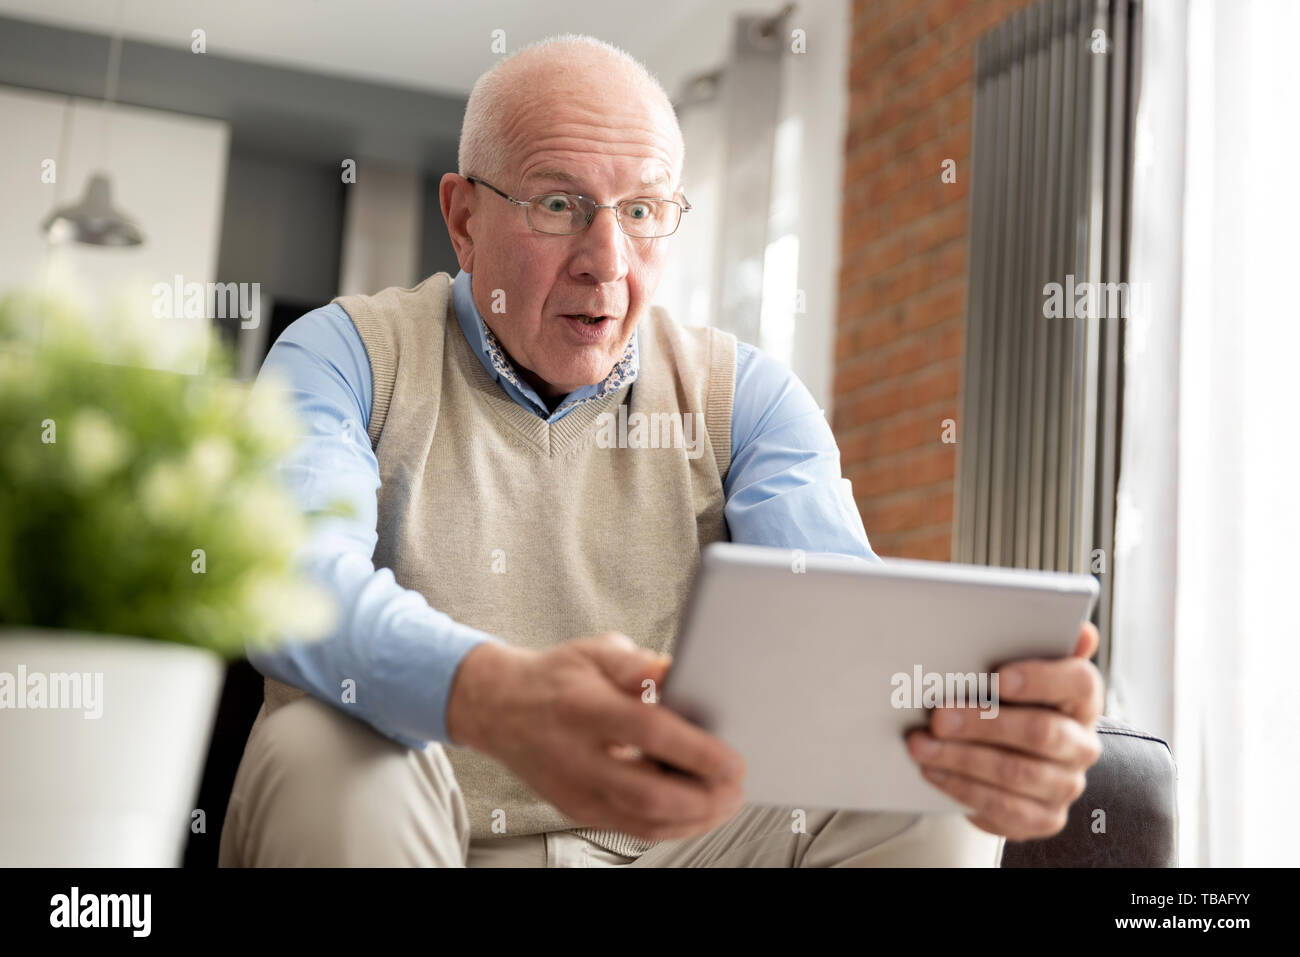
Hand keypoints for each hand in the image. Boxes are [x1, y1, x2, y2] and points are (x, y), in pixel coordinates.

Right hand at [446, 632, 746, 840]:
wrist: (499, 708)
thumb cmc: (556, 677)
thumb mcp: (595, 651)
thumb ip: (638, 662)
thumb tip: (678, 672)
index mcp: (583, 708)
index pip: (649, 733)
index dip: (697, 751)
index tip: (734, 759)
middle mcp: (576, 756)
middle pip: (649, 794)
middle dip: (703, 798)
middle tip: (737, 786)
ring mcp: (575, 791)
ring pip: (643, 822)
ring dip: (694, 819)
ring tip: (726, 801)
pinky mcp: (577, 811)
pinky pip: (633, 828)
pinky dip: (672, 825)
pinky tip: (697, 811)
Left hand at [906, 622, 1104, 840]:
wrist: (1011, 755)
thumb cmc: (1007, 702)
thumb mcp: (1014, 667)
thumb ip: (1034, 643)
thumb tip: (1080, 630)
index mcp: (1081, 698)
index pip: (1080, 682)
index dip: (1041, 678)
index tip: (998, 677)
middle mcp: (1081, 744)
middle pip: (1041, 733)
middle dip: (983, 723)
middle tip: (937, 715)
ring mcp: (1065, 784)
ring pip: (1016, 774)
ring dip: (962, 758)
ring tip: (921, 745)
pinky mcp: (1043, 818)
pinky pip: (1004, 809)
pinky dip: (962, 788)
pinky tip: (933, 772)